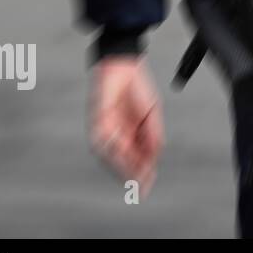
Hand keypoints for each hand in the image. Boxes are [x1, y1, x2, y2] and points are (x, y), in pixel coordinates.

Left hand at [88, 56, 162, 192]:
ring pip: (111, 156)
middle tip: (142, 185)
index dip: (142, 171)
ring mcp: (107, 130)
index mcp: (132, 134)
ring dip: (122, 167)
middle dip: (132, 174)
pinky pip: (103, 142)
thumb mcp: (152, 114)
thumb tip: (155, 155)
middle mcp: (118, 135)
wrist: (124, 66)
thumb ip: (153, 134)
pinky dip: (112, 151)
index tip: (147, 185)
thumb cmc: (137, 88)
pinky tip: (122, 157)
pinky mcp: (97, 122)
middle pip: (123, 160)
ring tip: (134, 176)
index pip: (137, 157)